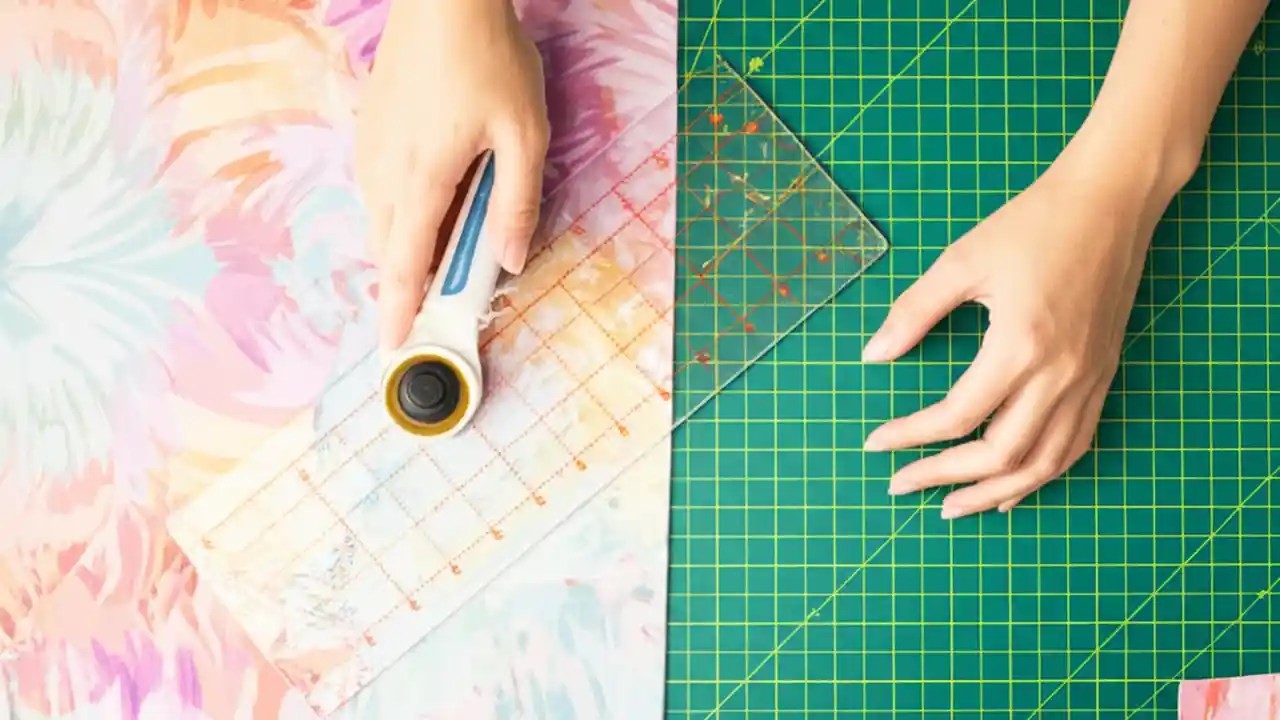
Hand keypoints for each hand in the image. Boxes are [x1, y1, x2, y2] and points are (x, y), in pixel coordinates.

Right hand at [355, 0, 548, 349]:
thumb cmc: (489, 59)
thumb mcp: (524, 134)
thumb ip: (517, 203)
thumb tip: (510, 259)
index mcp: (424, 178)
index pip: (405, 262)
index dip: (399, 309)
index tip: (395, 344)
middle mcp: (386, 168)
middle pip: (388, 247)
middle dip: (405, 285)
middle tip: (432, 309)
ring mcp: (371, 145)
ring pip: (379, 219)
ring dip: (403, 248)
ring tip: (436, 261)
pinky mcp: (370, 126)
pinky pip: (377, 188)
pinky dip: (397, 214)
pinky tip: (425, 207)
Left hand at [861, 145, 1178, 518]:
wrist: (1111, 201)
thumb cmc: (1033, 224)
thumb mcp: (961, 261)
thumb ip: (914, 313)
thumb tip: (872, 356)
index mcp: (1021, 346)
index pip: (957, 416)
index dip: (910, 437)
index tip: (876, 444)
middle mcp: (1060, 374)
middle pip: (1000, 455)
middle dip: (944, 478)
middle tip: (900, 484)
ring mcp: (1088, 380)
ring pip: (1043, 464)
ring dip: (994, 493)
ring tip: (951, 507)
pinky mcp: (1103, 377)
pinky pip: (1075, 446)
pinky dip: (1041, 476)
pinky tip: (1011, 490)